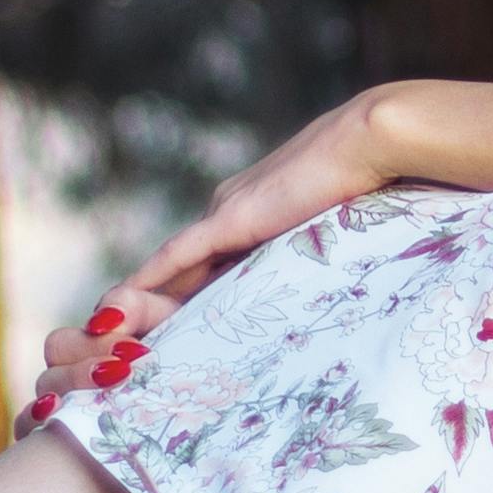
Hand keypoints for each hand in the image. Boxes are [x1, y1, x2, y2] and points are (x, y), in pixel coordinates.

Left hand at [25, 88, 429, 413]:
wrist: (373, 143)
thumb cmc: (375, 182)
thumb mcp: (338, 230)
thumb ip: (318, 255)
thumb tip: (336, 296)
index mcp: (256, 211)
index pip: (210, 265)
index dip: (185, 300)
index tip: (168, 335)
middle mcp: (231, 209)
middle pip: (184, 272)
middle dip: (155, 312)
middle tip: (128, 350)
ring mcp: (228, 211)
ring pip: (175, 270)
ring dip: (146, 307)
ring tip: (117, 341)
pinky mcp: (232, 217)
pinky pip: (178, 258)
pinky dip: (147, 285)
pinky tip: (118, 310)